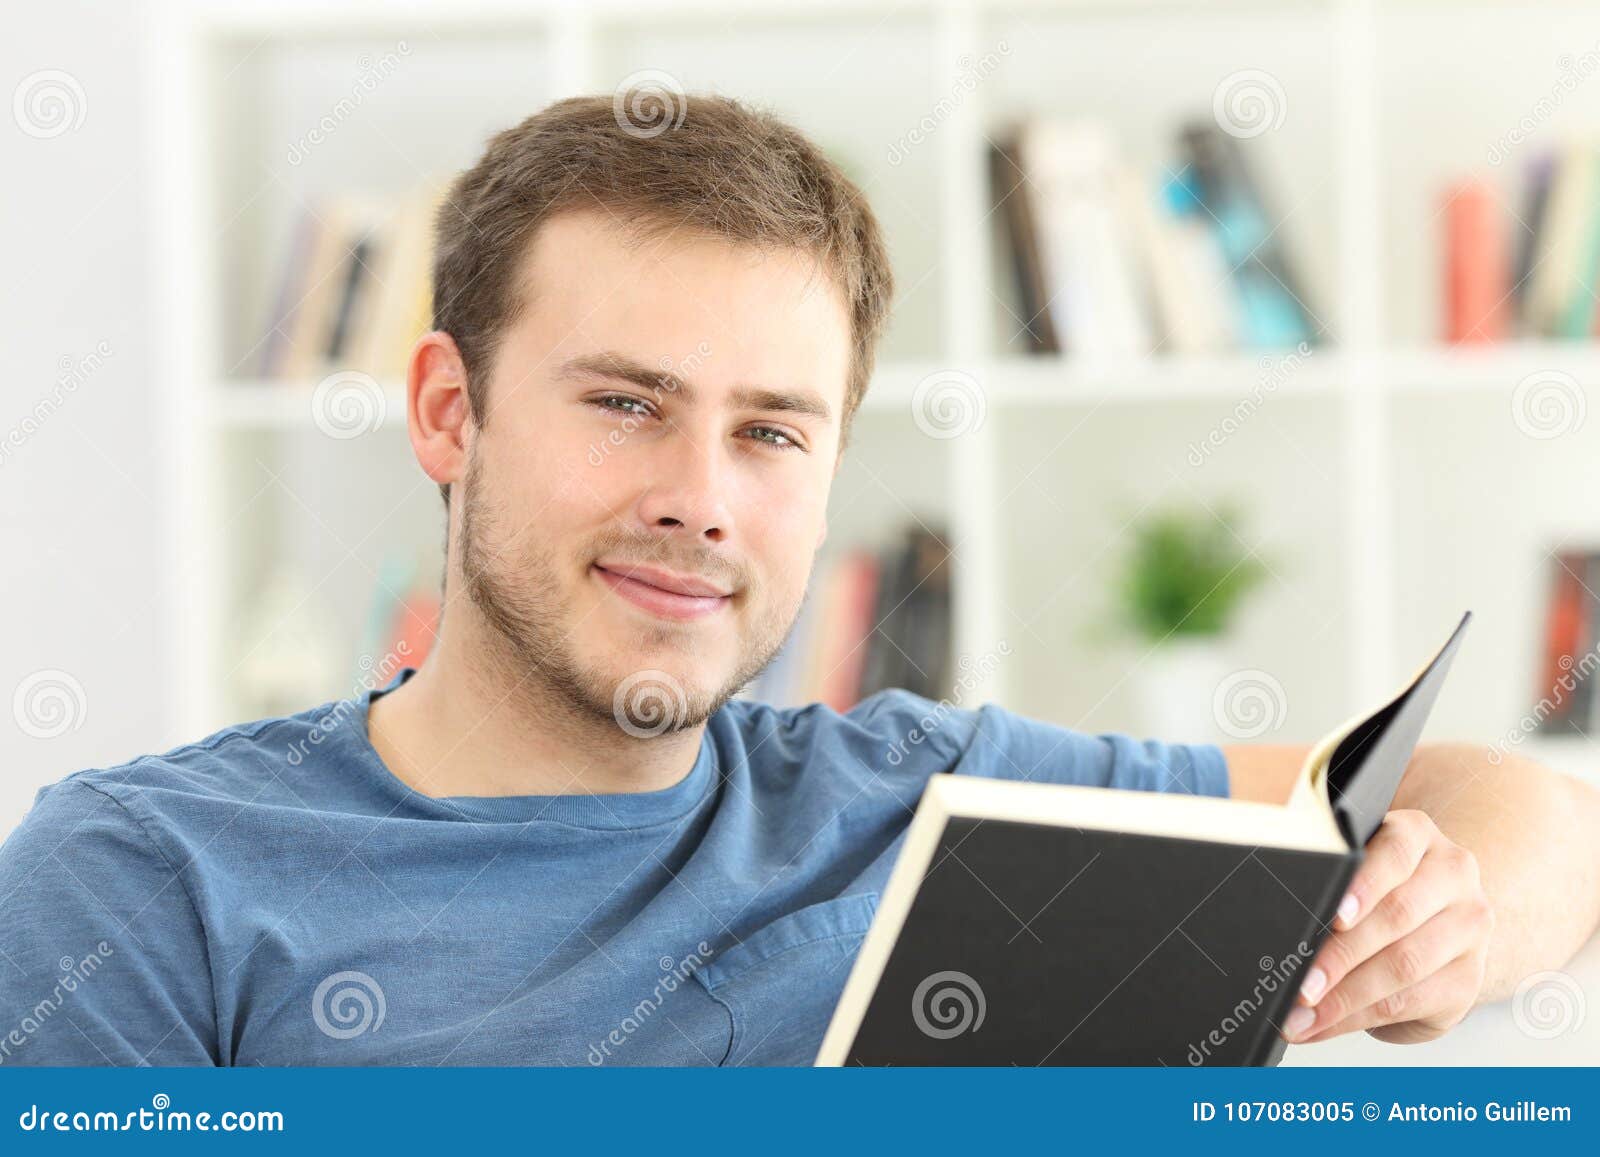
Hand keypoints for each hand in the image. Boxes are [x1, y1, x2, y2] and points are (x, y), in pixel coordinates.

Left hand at [1281, 809, 1493, 1044]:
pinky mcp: (1468, 977)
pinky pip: (1409, 1002)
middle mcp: (1451, 874)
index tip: (1333, 916)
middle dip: (1339, 955)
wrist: (1438, 921)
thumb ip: (1330, 879)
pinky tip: (1324, 1024)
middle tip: (1298, 985)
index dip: (1363, 886)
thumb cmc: (1377, 890)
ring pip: (1403, 964)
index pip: (1393, 853)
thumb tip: (1280, 919)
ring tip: (1301, 1015)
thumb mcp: (1357, 868)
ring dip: (1344, 997)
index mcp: (1416, 835)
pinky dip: (1357, 1017)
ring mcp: (1468, 927)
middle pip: (1396, 916)